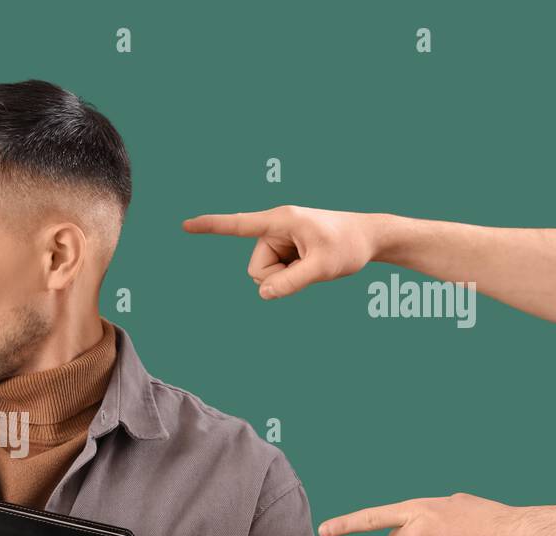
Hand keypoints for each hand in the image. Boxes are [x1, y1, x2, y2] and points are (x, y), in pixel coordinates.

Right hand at [182, 206, 381, 299]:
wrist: (371, 238)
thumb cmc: (349, 246)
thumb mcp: (323, 268)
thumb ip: (290, 283)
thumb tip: (263, 294)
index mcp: (281, 221)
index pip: (238, 225)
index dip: (210, 227)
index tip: (185, 225)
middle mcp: (275, 227)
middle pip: (256, 268)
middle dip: (278, 277)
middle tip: (309, 267)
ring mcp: (279, 238)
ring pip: (265, 274)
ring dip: (286, 277)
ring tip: (312, 263)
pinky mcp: (285, 248)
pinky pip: (275, 272)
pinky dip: (291, 275)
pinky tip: (310, 264)